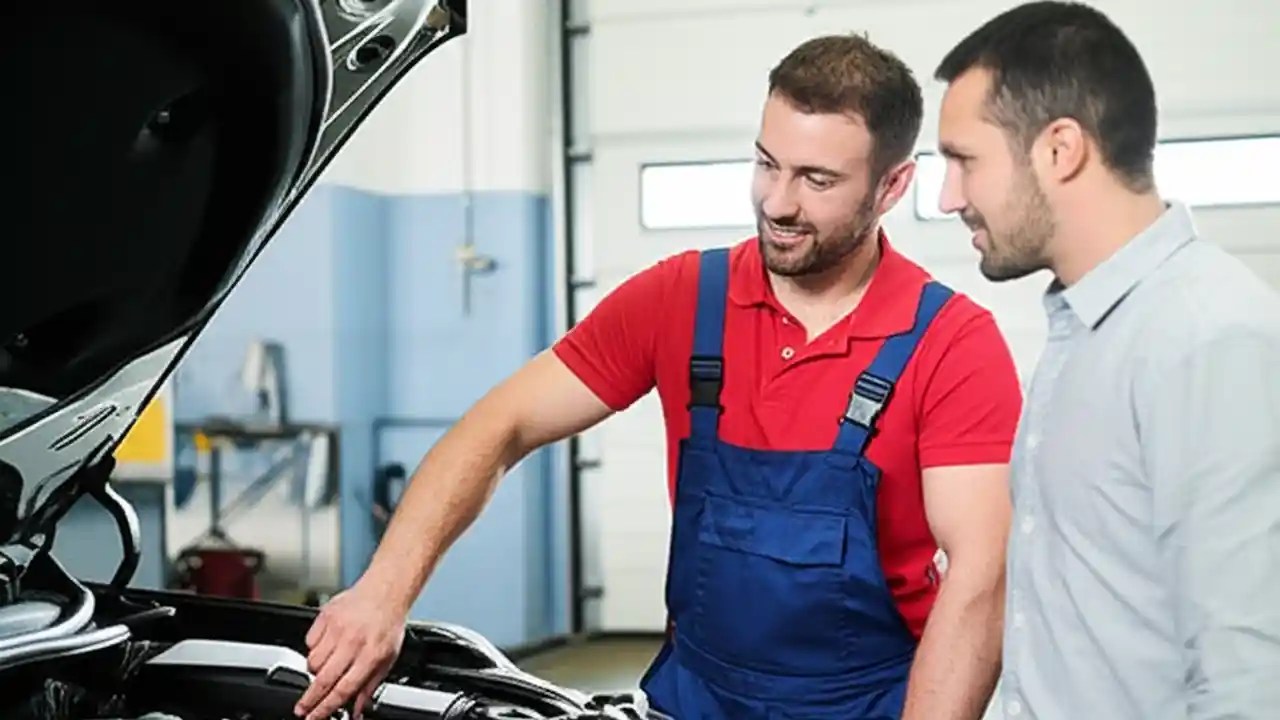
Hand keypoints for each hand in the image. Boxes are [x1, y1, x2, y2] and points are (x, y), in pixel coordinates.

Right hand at [294, 580, 407, 718]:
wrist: (385, 591)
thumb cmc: (388, 624)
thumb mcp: (388, 659)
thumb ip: (370, 686)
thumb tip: (357, 709)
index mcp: (370, 655)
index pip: (343, 690)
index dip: (325, 708)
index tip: (313, 717)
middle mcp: (352, 642)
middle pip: (323, 679)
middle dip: (309, 699)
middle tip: (301, 709)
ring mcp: (337, 629)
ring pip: (312, 662)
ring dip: (315, 671)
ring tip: (327, 667)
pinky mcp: (325, 616)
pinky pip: (309, 642)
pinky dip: (314, 648)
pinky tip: (327, 645)